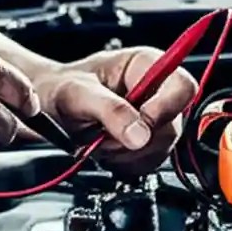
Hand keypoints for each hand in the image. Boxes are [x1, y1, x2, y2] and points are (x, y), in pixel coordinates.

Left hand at [32, 47, 197, 177]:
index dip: (166, 109)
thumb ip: (110, 110)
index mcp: (147, 65)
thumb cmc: (61, 88)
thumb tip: (139, 135)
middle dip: (136, 139)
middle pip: (173, 125)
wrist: (49, 108)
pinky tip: (106, 151)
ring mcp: (154, 120)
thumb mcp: (79, 93)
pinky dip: (125, 164)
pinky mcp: (147, 144)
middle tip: (103, 134)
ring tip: (100, 140)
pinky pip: (149, 164)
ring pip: (162, 150)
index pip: (182, 87)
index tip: (139, 124)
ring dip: (127, 153)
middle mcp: (157, 92)